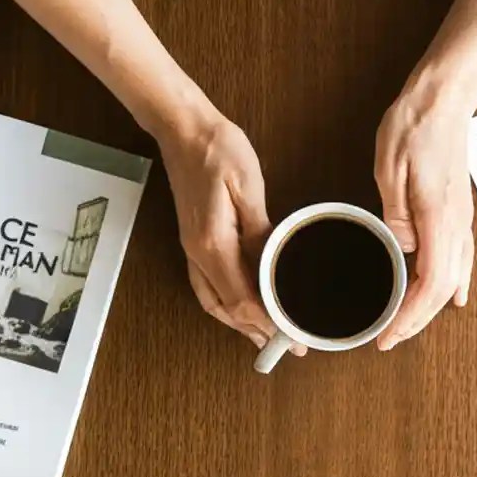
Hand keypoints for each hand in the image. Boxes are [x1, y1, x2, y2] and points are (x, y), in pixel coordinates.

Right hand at [156, 109, 303, 354]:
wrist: (183, 129)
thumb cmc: (219, 151)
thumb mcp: (248, 188)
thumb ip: (261, 231)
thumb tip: (274, 266)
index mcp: (212, 244)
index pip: (241, 300)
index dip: (267, 322)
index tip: (293, 336)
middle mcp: (198, 254)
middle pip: (225, 308)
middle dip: (254, 331)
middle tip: (286, 346)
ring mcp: (192, 249)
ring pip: (213, 301)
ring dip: (239, 322)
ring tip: (266, 336)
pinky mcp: (193, 241)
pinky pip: (208, 285)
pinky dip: (226, 304)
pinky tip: (241, 307)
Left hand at [373, 79, 474, 350]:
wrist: (444, 99)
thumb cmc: (415, 125)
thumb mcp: (390, 168)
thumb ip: (395, 213)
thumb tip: (401, 247)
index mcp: (439, 218)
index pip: (431, 284)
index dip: (411, 316)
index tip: (388, 333)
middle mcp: (456, 225)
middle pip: (443, 290)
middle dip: (416, 321)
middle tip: (388, 339)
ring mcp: (461, 220)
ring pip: (453, 278)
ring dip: (431, 307)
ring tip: (408, 325)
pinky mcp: (458, 213)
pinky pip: (461, 260)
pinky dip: (453, 285)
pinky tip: (452, 297)